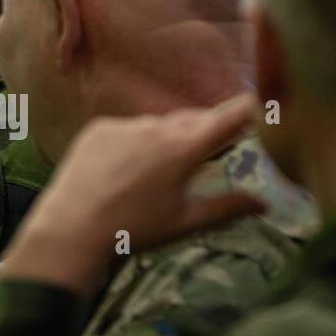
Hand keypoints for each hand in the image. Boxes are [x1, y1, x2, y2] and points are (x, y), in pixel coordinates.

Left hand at [0, 93, 265, 292]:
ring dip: (168, 140)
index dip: (250, 109)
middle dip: (206, 132)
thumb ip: (227, 208)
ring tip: (157, 175)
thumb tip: (263, 204)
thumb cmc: (134, 230)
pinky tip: (125, 172)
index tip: (262, 105)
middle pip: (194, 120)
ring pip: (159, 125)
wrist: (71, 230)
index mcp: (185, 148)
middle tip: (210, 153)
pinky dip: (135, 143)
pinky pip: (128, 129)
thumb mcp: (184, 223)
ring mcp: (125, 125)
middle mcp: (157, 127)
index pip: (229, 116)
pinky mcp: (99, 128)